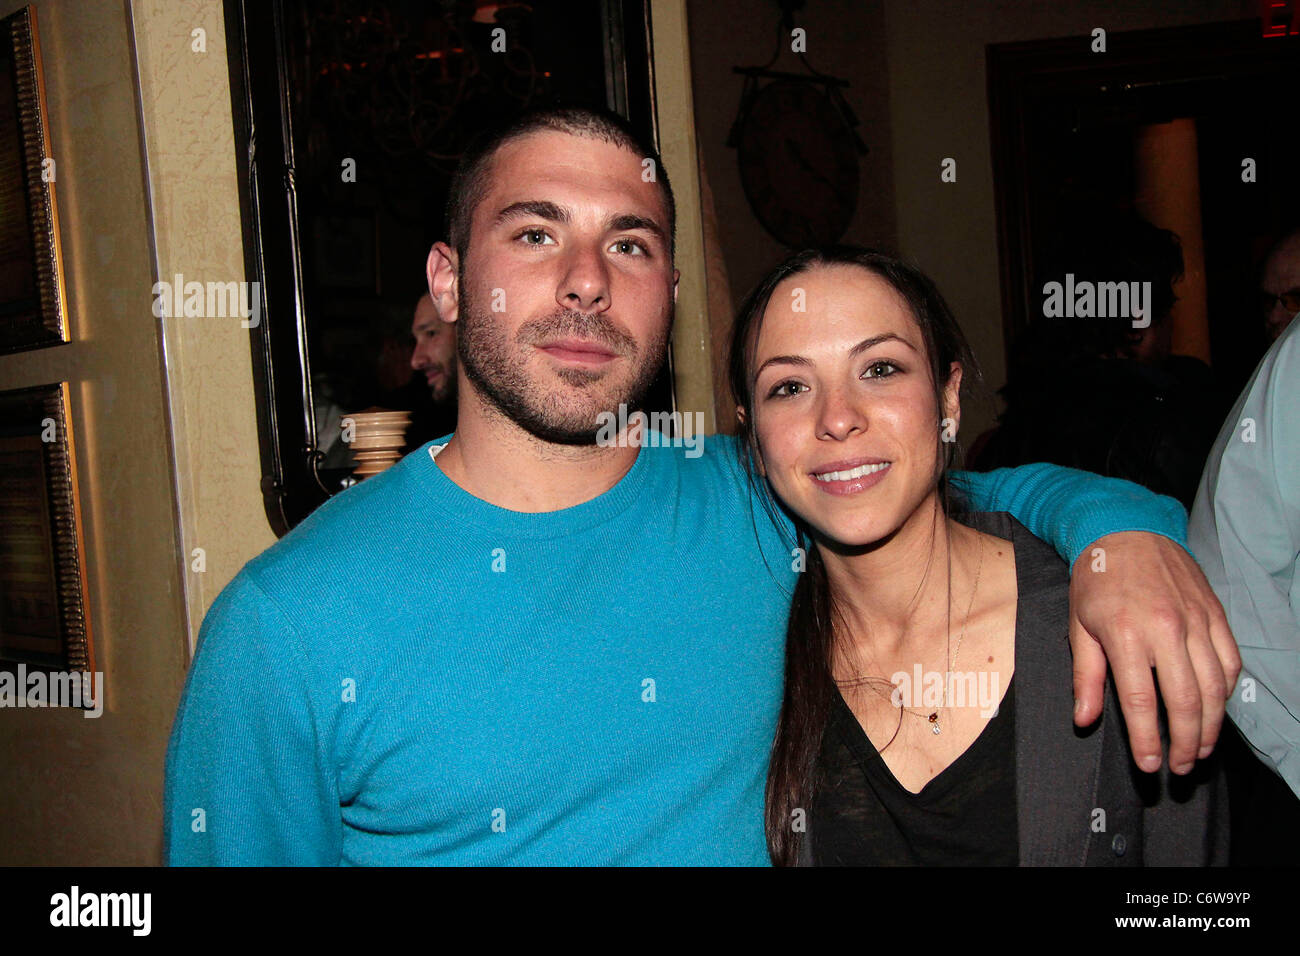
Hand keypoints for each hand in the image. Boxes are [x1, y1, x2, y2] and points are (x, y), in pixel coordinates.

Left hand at [1069, 531, 1240, 773]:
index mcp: (1126, 634)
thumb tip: (1085, 719)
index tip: (1149, 765)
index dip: (1147, 740)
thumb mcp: (1078, 626)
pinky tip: (1215, 707)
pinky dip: (1225, 690)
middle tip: (1181, 767)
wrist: (1125, 530)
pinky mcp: (1214, 614)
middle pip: (1186, 700)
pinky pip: (1229, 660)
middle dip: (1186, 742)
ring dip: (1212, 725)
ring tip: (1201, 748)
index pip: (1142, 702)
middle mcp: (1166, 629)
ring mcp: (1196, 620)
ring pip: (1215, 686)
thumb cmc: (1096, 580)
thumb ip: (1086, 676)